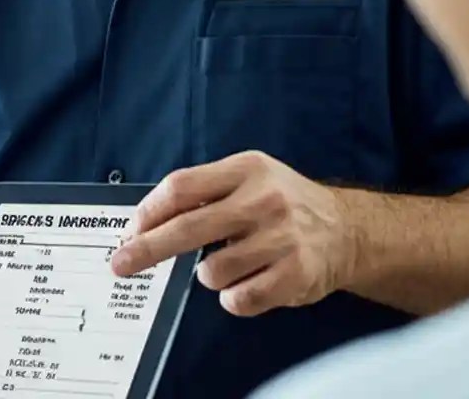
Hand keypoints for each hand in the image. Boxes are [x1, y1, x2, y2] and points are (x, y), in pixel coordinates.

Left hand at [110, 151, 355, 316]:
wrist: (347, 229)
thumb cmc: (283, 203)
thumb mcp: (248, 177)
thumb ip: (203, 192)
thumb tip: (145, 222)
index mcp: (246, 169)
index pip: (182, 187)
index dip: (149, 211)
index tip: (130, 231)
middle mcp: (264, 200)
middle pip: (188, 228)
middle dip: (146, 249)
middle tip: (121, 264)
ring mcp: (282, 238)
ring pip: (211, 271)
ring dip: (208, 275)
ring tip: (231, 263)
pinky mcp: (295, 274)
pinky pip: (239, 298)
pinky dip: (233, 297)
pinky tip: (249, 281)